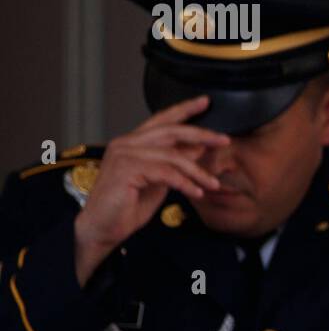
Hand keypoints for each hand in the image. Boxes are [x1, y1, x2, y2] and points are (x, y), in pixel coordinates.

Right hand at [73, 96, 227, 285]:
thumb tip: (197, 148)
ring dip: (197, 171)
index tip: (205, 102)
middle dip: (201, 134)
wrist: (102, 229)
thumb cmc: (126, 207)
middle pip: (170, 131)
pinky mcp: (125, 170)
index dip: (184, 109)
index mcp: (132, 143)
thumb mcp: (159, 181)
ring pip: (172, 155)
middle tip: (224, 140)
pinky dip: (185, 183)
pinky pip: (166, 173)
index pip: (161, 120)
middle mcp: (125, 144)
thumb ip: (174, 163)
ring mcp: (123, 155)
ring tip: (213, 183)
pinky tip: (197, 192)